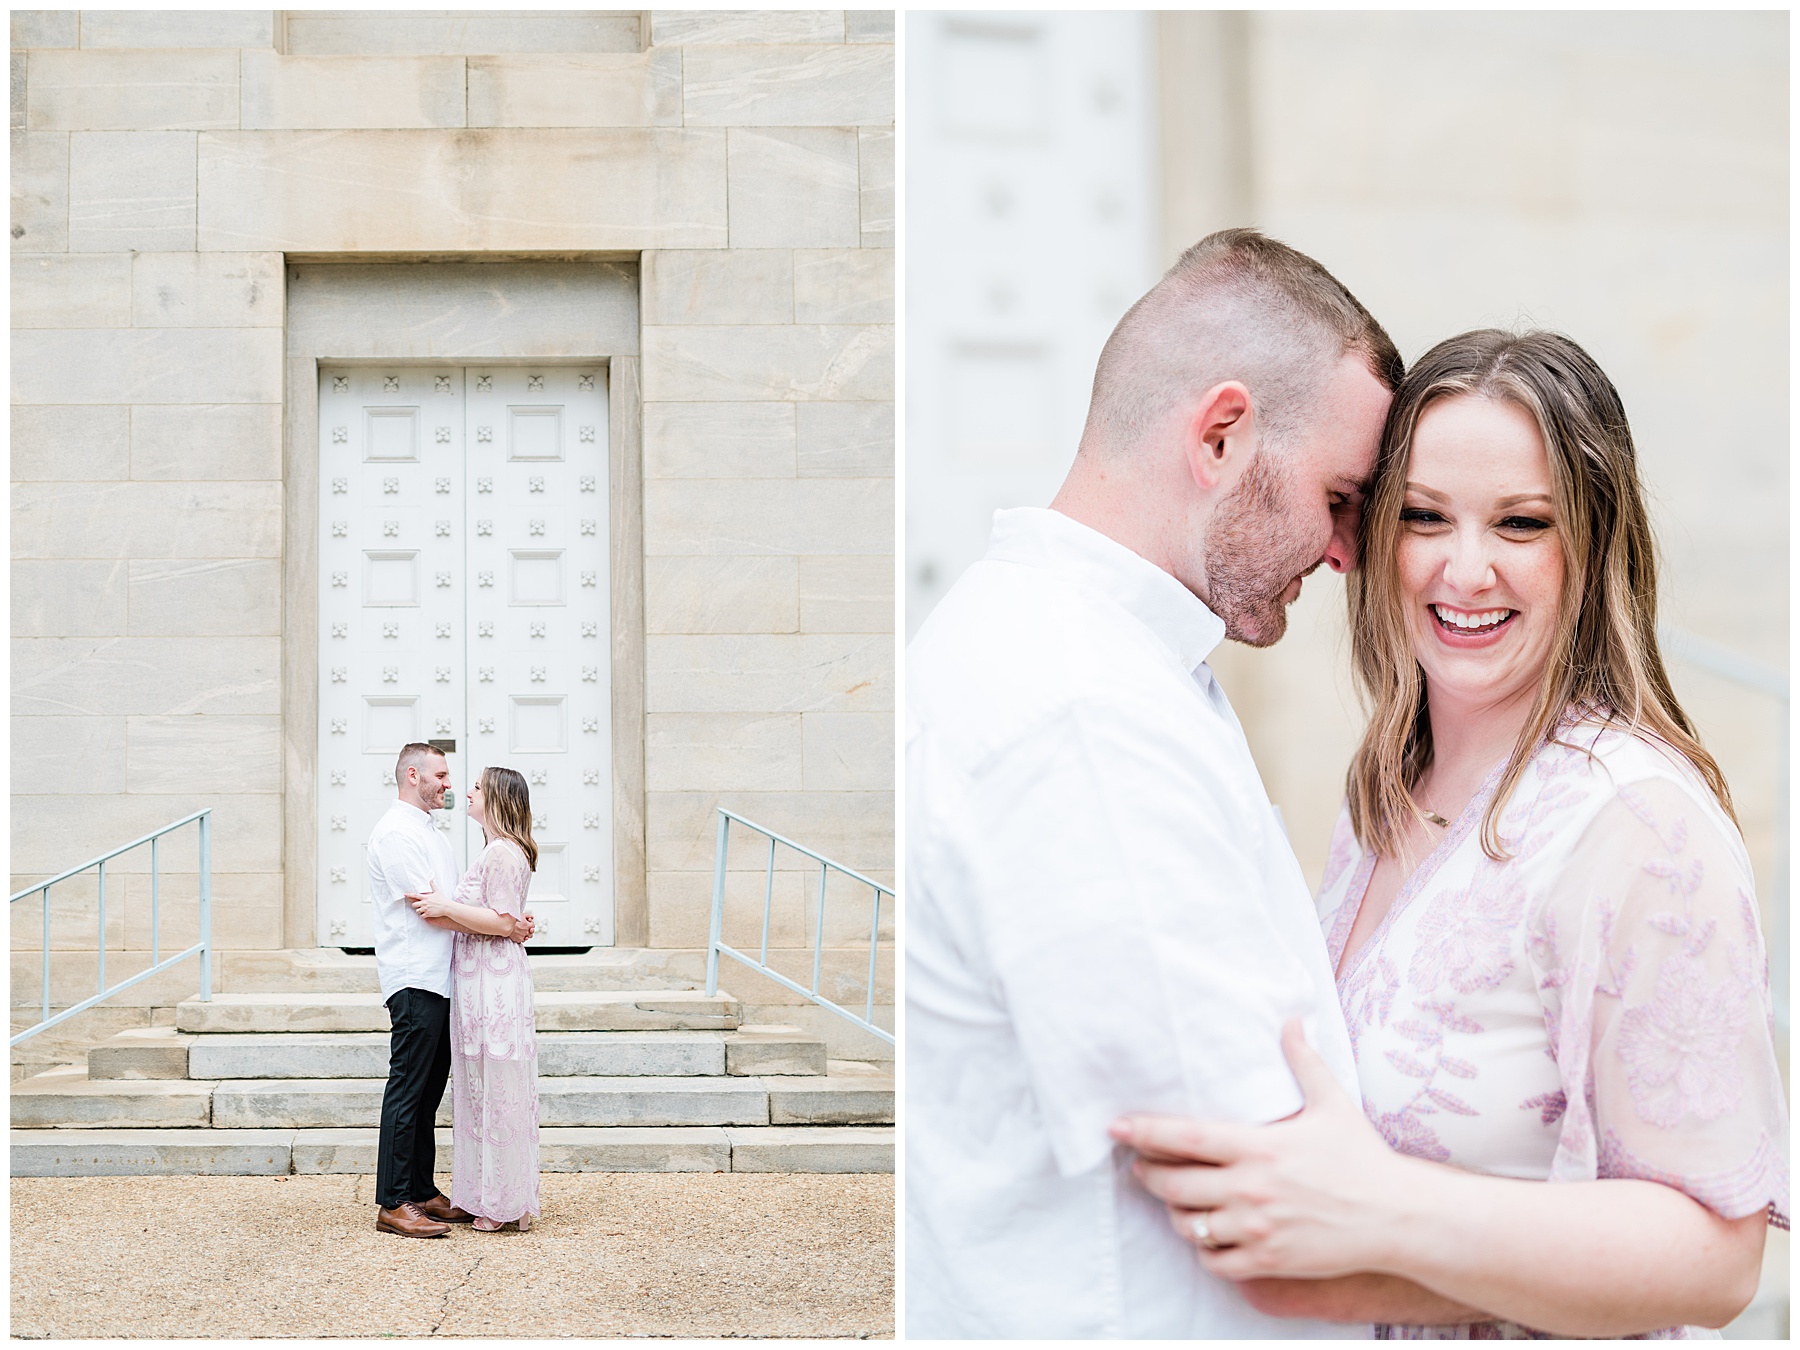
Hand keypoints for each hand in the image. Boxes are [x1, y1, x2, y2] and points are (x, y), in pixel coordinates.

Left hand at [406, 882, 451, 920]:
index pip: (415, 895)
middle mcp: (424, 903)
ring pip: (417, 911)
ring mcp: (425, 909)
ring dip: (419, 911)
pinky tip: (426, 914)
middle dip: (415, 905)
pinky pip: (421, 916)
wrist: (446, 907)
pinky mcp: (428, 914)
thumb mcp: (437, 891)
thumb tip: (431, 879)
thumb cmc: (442, 899)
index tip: (405, 894)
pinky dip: (423, 915)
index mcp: (425, 897)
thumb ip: (433, 885)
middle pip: (414, 905)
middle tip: (419, 905)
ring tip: (424, 910)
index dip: (409, 895)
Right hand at [510, 912, 534, 944]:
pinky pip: (522, 940)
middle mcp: (527, 932)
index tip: (528, 923)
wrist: (507, 925)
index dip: (530, 924)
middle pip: (532, 932)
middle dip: (530, 930)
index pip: (533, 925)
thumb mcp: (522, 915)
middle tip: (527, 929)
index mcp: (529, 925)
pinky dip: (522, 938)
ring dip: (527, 935)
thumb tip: (532, 917)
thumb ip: (528, 916)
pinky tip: (520, 936)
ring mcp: (523, 936)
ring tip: (523, 933)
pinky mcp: (519, 940)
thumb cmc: (514, 920)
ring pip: (528, 937)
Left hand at [1110, 1020, 1412, 1280]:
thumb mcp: (1332, 1103)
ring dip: (1175, 1213)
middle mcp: (1252, 1189)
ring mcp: (1258, 1229)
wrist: (1399, 1217)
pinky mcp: (1269, 1261)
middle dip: (1148, 1175)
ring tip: (1176, 1201)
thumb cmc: (1363, 1158)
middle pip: (1173, 1184)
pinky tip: (1208, 1236)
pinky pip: (1214, 1261)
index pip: (1185, 1136)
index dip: (1144, 1131)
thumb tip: (1291, 1019)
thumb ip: (1303, 1061)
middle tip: (1141, 1167)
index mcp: (1260, 1147)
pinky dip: (1203, 1250)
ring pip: (1188, 1225)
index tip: (1116, 1127)